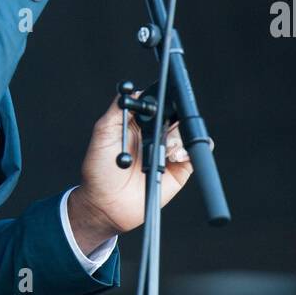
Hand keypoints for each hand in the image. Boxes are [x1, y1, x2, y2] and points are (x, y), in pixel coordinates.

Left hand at [67, 93, 194, 253]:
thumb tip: (131, 90)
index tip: (165, 98)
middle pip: (177, 114)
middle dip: (175, 117)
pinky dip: (191, 149)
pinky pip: (195, 151)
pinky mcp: (179, 167)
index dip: (163, 99)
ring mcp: (168, 150)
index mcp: (139, 123)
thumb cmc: (100, 171)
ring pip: (187, 131)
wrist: (107, 204)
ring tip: (166, 151)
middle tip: (164, 128)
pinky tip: (175, 157)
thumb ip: (117, 110)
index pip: (158, 103)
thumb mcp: (103, 134)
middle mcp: (155, 134)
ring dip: (179, 137)